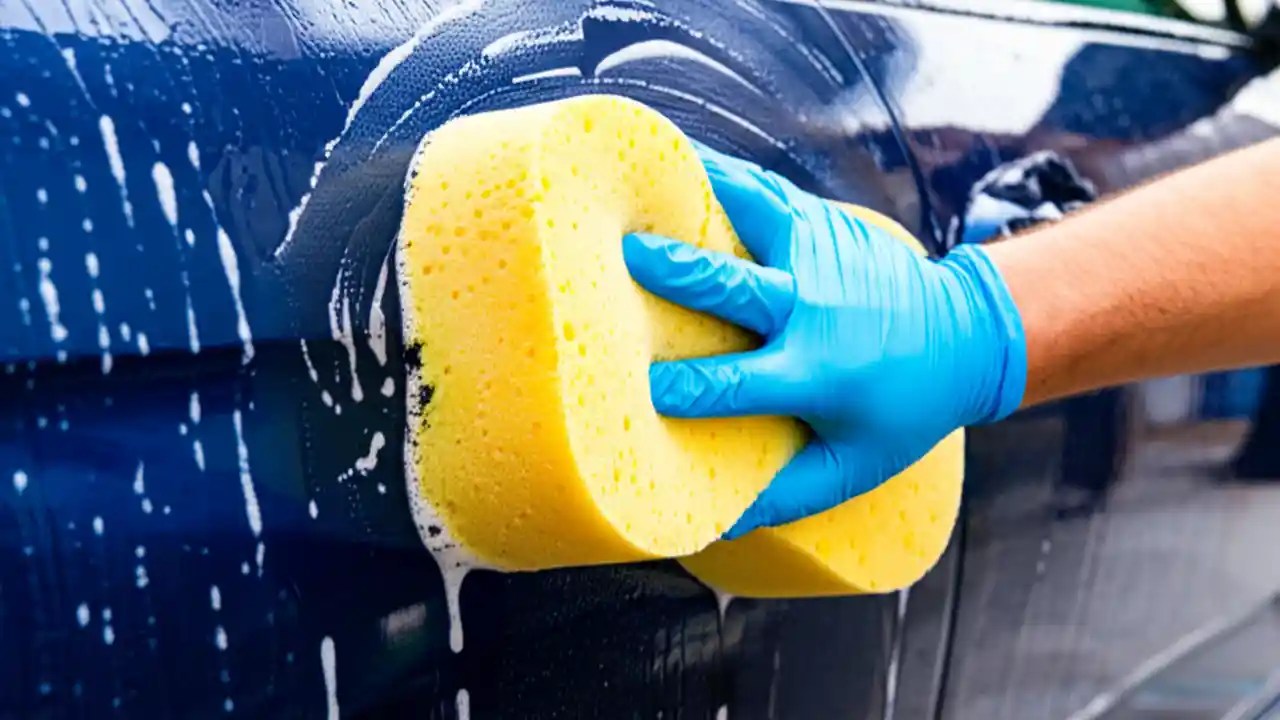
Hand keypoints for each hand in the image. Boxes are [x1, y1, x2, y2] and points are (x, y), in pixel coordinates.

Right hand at [623, 141, 1026, 537]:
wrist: (964, 334)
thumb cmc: (903, 408)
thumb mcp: (856, 466)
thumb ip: (789, 494)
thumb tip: (719, 521)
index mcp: (817, 374)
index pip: (737, 384)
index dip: (685, 388)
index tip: (637, 388)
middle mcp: (814, 308)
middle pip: (736, 286)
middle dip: (681, 271)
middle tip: (629, 255)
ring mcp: (819, 255)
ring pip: (752, 213)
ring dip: (699, 194)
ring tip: (642, 174)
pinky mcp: (822, 222)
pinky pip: (764, 190)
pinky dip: (721, 175)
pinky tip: (679, 159)